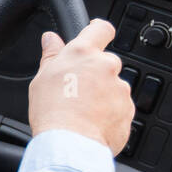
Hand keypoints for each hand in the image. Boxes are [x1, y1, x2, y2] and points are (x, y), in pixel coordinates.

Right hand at [27, 19, 134, 155]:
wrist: (69, 143)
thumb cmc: (53, 111)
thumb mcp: (43, 77)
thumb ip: (51, 55)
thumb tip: (51, 38)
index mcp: (84, 53)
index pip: (101, 28)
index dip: (98, 31)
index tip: (95, 35)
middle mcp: (107, 66)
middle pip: (106, 63)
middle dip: (96, 74)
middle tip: (77, 90)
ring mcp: (120, 88)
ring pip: (113, 87)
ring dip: (103, 95)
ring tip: (83, 112)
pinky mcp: (128, 109)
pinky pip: (119, 107)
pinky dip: (109, 113)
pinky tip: (91, 123)